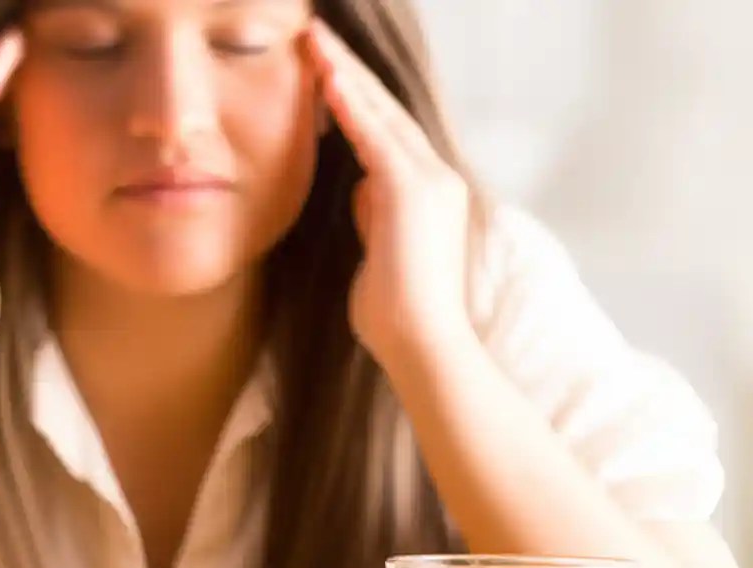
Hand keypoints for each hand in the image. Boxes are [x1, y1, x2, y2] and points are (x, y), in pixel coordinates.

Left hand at [303, 20, 473, 364]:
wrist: (423, 346)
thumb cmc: (396, 316)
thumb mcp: (380, 253)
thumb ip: (374, 215)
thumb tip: (362, 190)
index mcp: (430, 193)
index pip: (388, 131)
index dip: (357, 97)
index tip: (326, 69)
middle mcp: (437, 178)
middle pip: (387, 109)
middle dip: (349, 70)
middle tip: (317, 36)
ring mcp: (430, 181)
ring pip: (381, 112)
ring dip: (345, 74)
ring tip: (315, 41)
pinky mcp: (413, 191)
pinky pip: (375, 136)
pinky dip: (350, 105)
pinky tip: (325, 77)